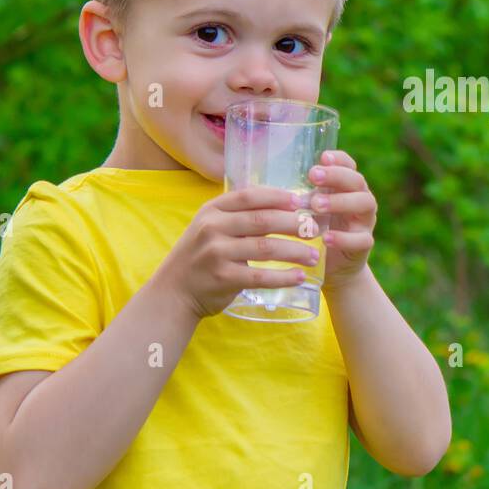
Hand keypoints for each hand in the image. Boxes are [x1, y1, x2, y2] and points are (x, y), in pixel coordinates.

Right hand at [154, 185, 318, 319]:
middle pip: (263, 220)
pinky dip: (283, 277)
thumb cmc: (200, 256)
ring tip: (314, 255)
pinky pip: (261, 276)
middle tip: (315, 230)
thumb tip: (284, 204)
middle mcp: (212, 228)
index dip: (278, 196)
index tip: (301, 201)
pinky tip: (300, 277)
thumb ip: (237, 215)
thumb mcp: (210, 227)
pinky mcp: (223, 278)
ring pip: (266, 248)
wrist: (172, 292)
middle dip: (294, 224)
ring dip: (295, 251)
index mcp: (212, 210)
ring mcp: (216, 253)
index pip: (249, 196)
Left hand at [307, 149, 377, 292]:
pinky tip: (327, 238)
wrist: (332, 266)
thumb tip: (263, 186)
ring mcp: (365, 221)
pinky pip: (361, 239)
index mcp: (346, 188)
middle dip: (336, 176)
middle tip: (313, 177)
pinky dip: (344, 237)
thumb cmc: (317, 230)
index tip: (322, 157)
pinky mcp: (364, 244)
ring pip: (365, 203)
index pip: (348, 165)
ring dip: (340, 201)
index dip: (338, 159)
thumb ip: (299, 196)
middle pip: (357, 180)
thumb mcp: (308, 210)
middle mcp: (360, 199)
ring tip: (316, 205)